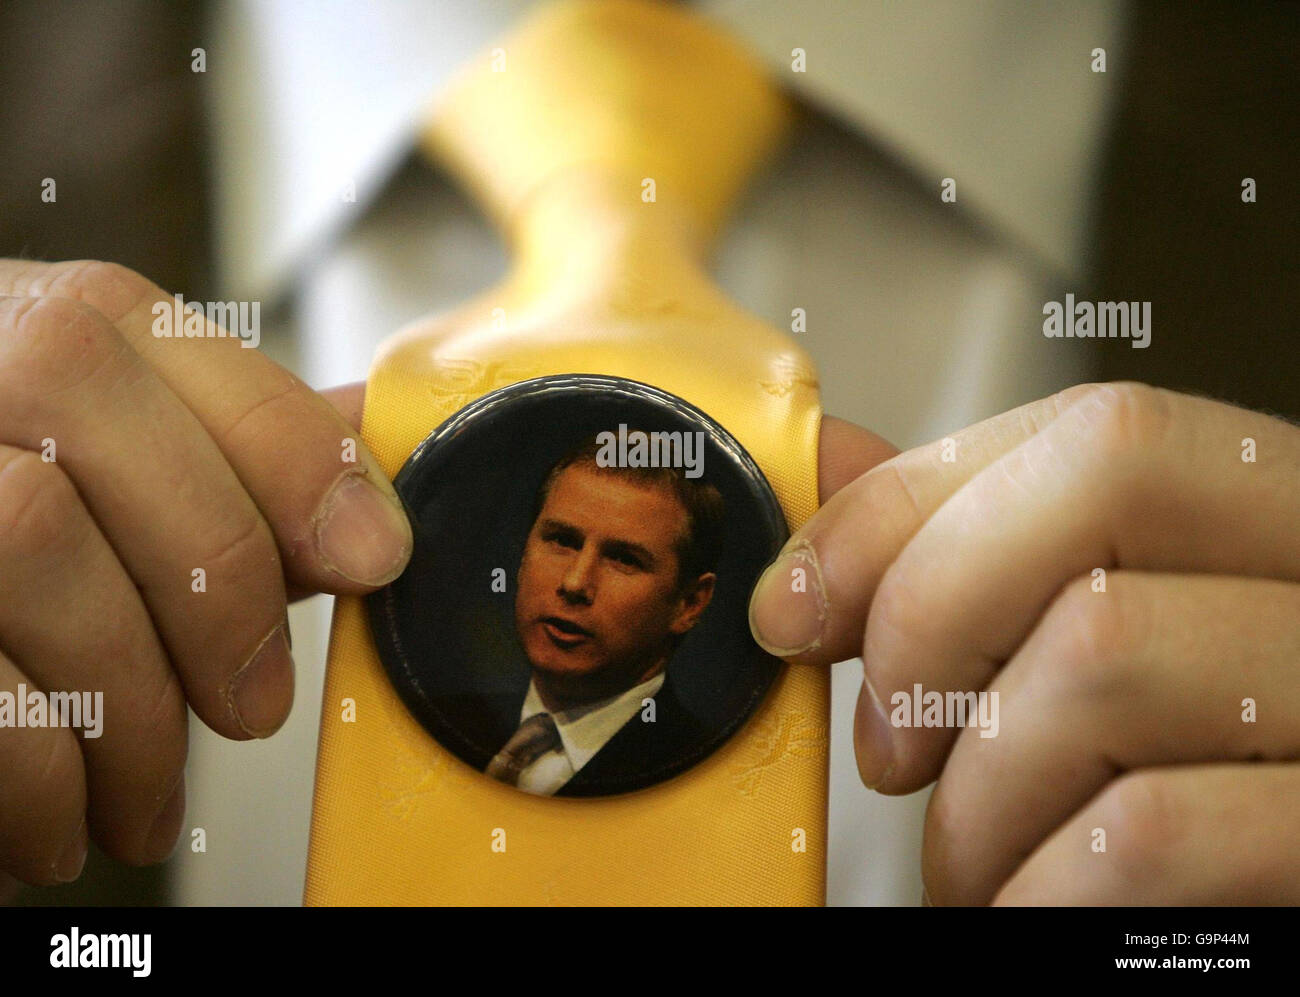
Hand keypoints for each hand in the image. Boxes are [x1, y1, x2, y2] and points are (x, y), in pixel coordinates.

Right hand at [0, 260, 410, 887]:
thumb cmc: (13, 530)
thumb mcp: (123, 477)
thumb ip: (234, 468)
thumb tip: (367, 481)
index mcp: (27, 324)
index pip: (166, 339)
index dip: (289, 450)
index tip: (373, 556)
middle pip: (90, 410)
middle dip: (216, 582)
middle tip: (256, 707)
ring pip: (26, 536)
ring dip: (130, 706)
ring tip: (148, 796)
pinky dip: (36, 774)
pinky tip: (60, 820)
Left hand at [751, 383, 1299, 903]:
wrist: (1238, 950)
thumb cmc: (1165, 799)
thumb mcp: (1082, 649)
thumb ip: (969, 546)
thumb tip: (824, 459)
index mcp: (1271, 518)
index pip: (1099, 429)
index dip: (910, 504)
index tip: (799, 603)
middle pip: (1110, 480)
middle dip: (932, 614)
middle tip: (889, 749)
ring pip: (1103, 651)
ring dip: (973, 795)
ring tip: (970, 861)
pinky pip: (1145, 831)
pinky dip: (1031, 886)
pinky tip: (1025, 907)